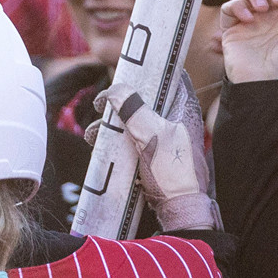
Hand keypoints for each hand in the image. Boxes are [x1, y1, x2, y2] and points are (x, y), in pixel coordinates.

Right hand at [87, 81, 218, 230]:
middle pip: (145, 98)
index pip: (171, 76)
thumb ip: (134, 109)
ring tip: (93, 133)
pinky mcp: (155, 154)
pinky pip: (133, 139)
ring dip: (112, 124)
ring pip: (135, 120)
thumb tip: (115, 91)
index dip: (150, 68)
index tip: (128, 67)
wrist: (180, 210)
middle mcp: (176, 119)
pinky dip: (116, 140)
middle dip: (119, 101)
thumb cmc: (174, 173)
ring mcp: (165, 137)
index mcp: (183, 108)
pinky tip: (99, 146)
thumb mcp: (151, 135)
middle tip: (100, 105)